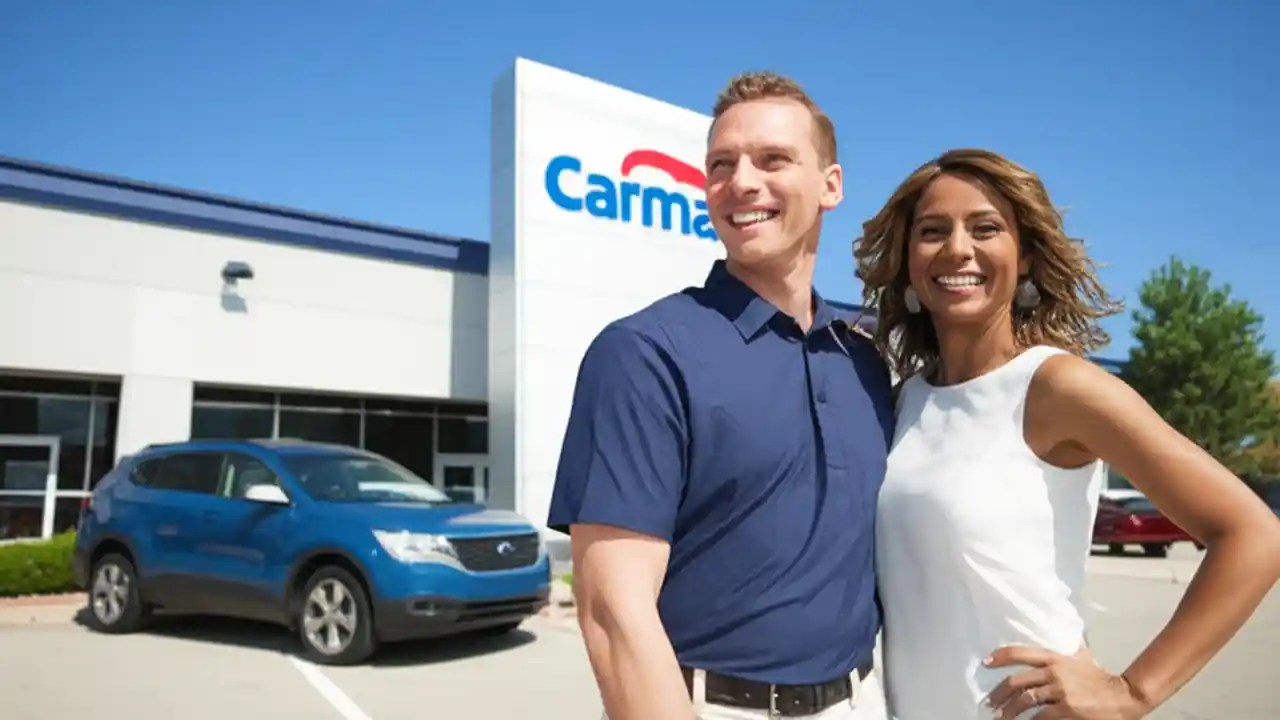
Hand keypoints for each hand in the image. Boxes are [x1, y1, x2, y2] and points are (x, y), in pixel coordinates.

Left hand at [983, 645, 1149, 718]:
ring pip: (1025, 701)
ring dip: (1008, 712)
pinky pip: (1040, 717)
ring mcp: (1060, 691)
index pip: (1020, 653)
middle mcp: (1054, 672)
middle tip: (988, 703)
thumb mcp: (1082, 655)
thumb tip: (1062, 629)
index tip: (985, 663)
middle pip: (1016, 682)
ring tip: (999, 718)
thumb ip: (1066, 647)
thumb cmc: (1100, 677)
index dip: (1000, 657)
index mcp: (1055, 657)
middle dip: (998, 694)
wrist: (1123, 696)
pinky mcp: (1067, 710)